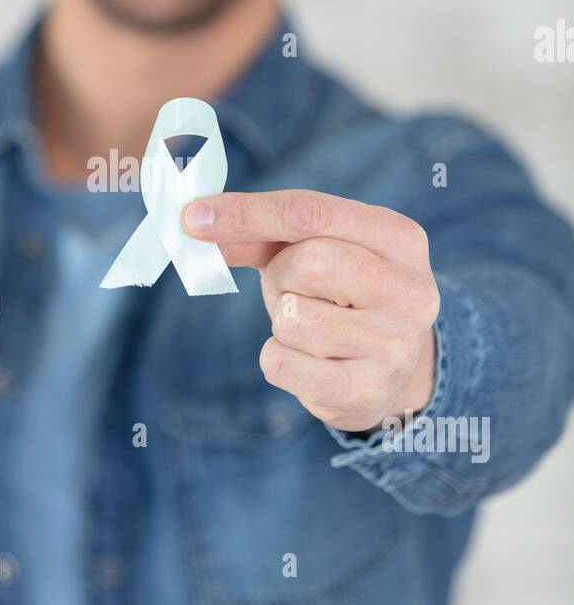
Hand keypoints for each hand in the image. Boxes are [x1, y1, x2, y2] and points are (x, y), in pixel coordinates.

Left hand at [181, 189, 439, 432]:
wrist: (393, 369)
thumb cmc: (343, 296)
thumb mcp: (313, 251)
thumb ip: (261, 234)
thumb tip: (198, 222)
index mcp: (400, 239)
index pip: (312, 213)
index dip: (246, 213)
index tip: (191, 217)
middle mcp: (412, 291)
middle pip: (307, 263)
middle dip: (282, 276)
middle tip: (297, 291)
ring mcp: (395, 346)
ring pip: (292, 318)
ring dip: (283, 322)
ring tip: (313, 328)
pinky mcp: (367, 391)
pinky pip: (281, 364)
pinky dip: (278, 358)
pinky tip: (311, 360)